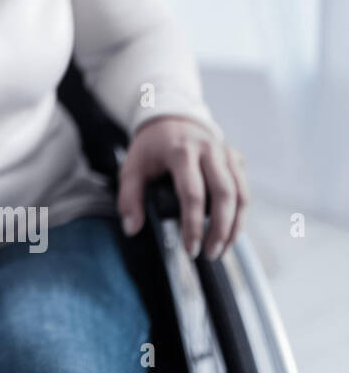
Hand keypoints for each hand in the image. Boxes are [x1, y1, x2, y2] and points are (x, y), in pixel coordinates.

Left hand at [116, 115, 248, 260]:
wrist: (170, 119)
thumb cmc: (150, 148)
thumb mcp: (131, 168)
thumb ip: (129, 198)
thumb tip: (132, 228)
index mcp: (181, 151)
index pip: (192, 194)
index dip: (193, 225)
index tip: (190, 248)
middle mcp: (209, 150)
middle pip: (224, 195)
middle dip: (220, 230)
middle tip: (210, 253)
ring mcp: (226, 152)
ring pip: (241, 194)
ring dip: (235, 226)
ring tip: (222, 247)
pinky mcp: (236, 157)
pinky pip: (244, 189)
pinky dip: (241, 213)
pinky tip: (229, 229)